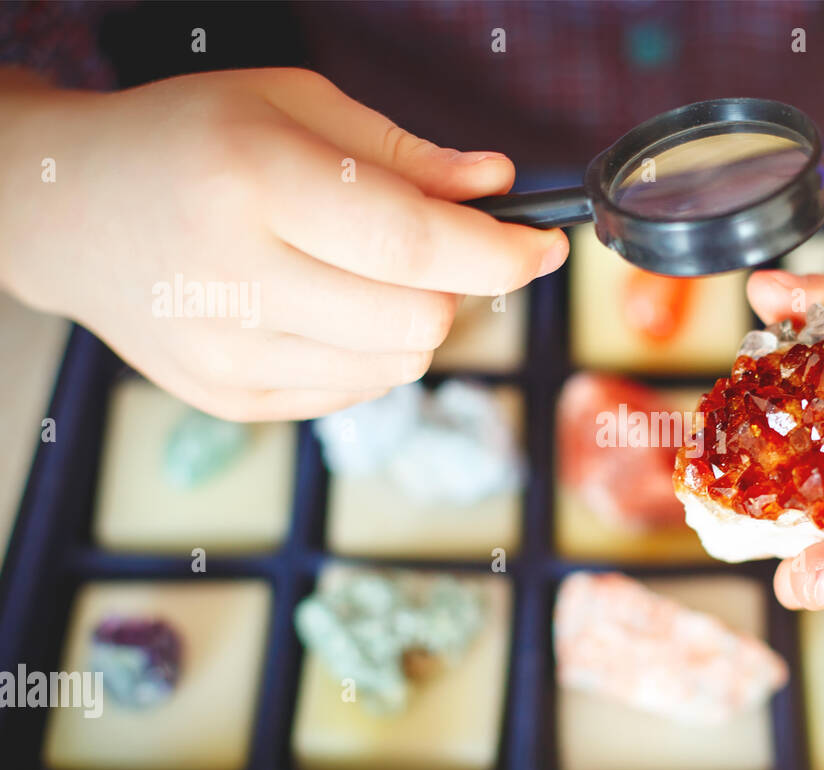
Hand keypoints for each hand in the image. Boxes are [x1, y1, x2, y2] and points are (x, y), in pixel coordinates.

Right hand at [0, 68, 567, 419]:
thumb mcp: (292, 104)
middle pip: (420, 320)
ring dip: (415, 321)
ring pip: (398, 366)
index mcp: (255, 180)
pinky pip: (355, 393)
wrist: (68, 211)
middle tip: (431, 246)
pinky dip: (368, 353)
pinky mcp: (227, 398)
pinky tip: (323, 308)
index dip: (499, 254)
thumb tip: (496, 187)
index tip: (544, 247)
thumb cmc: (189, 140)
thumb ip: (405, 153)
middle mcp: (236, 276)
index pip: (413, 244)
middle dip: (455, 285)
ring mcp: (227, 352)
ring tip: (362, 272)